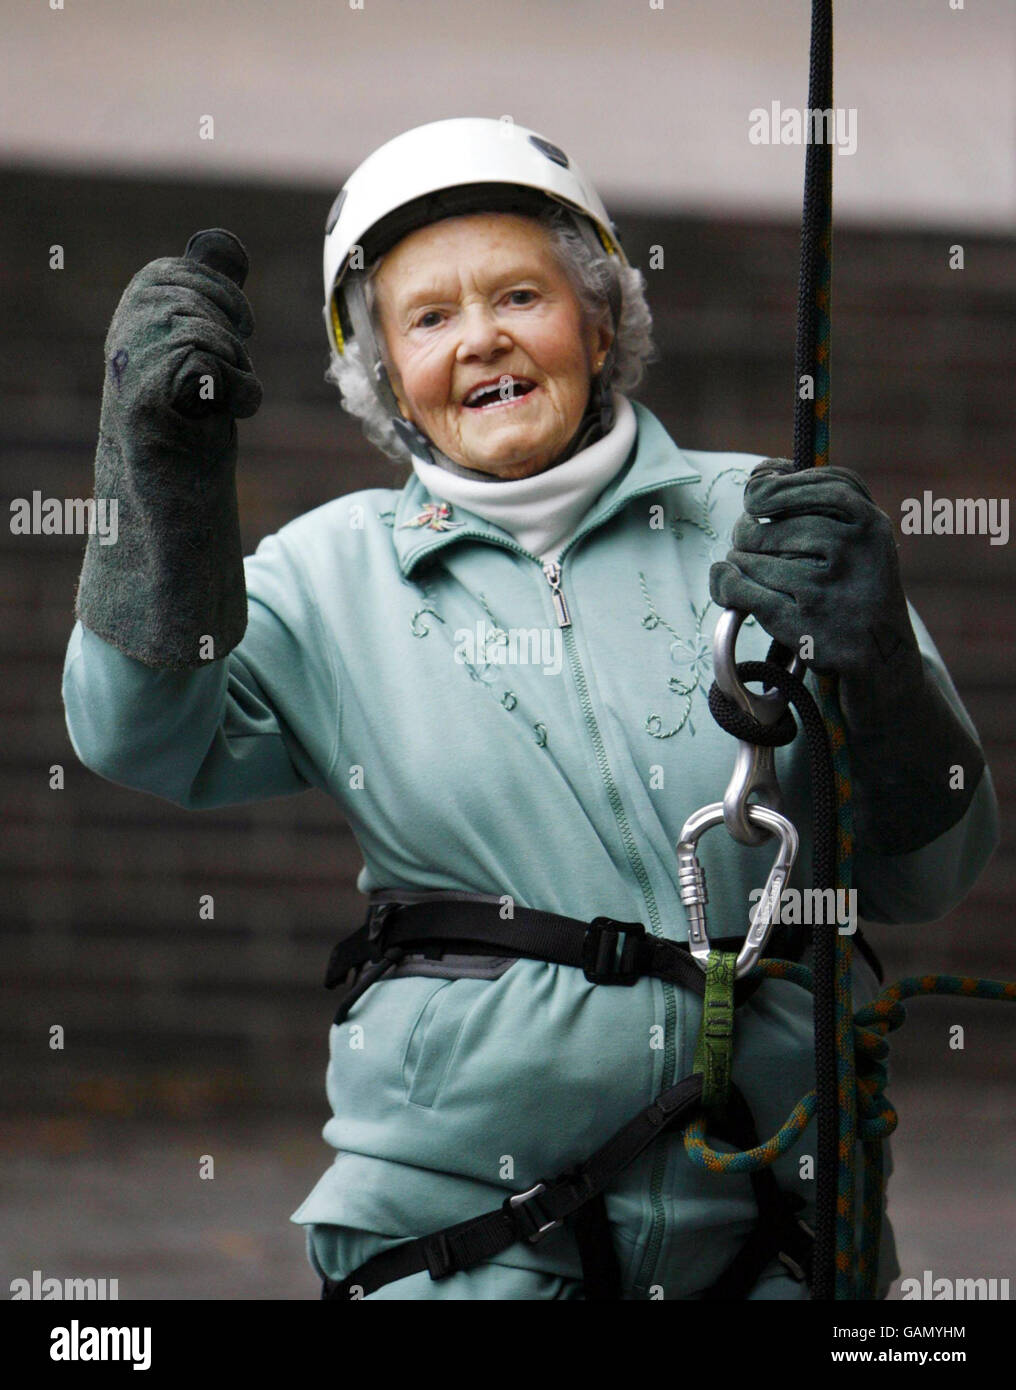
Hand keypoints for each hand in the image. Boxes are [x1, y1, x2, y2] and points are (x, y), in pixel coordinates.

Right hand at [76, 229, 258, 668]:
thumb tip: (218, 241)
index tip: (231, 350)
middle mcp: (119, 365)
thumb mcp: (206, 379)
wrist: (163, 572)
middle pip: (182, 289)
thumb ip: (210, 312)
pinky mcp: (143, 429)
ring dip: (234, 364)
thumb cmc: (186, 479)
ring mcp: (126, 396)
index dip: (218, 298)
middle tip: (229, 384)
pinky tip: (229, 416)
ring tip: (226, 407)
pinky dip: (227, 385)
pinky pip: (190, 364)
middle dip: (229, 327)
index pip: (173, 274)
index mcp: (132, 349)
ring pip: (193, 324)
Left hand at [709, 458, 918, 682]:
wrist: (882, 658)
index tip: (755, 498)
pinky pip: (740, 590)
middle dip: (747, 533)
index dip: (773, 486)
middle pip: (768, 523)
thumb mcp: (862, 538)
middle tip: (749, 544)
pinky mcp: (802, 625)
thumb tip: (761, 474)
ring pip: (749, 556)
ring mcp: (827, 589)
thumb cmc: (858, 587)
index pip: (811, 484)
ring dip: (739, 563)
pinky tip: (727, 586)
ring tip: (751, 573)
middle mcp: (852, 551)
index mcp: (868, 523)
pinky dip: (724, 586)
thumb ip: (822, 498)